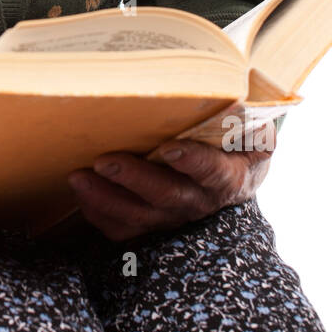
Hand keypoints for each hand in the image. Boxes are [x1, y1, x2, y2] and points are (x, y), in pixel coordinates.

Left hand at [65, 125, 275, 241]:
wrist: (236, 175)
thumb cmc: (240, 143)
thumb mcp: (254, 130)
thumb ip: (248, 120)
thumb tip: (237, 102)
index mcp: (229, 176)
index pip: (213, 172)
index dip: (193, 162)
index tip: (170, 148)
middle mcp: (199, 201)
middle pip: (166, 196)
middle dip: (133, 179)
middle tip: (103, 161)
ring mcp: (173, 217)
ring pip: (138, 216)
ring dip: (105, 199)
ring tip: (78, 178)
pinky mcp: (151, 223)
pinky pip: (123, 229)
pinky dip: (99, 214)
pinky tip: (81, 193)